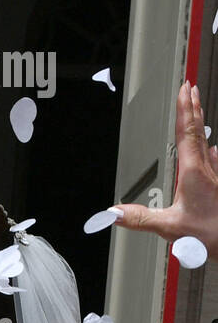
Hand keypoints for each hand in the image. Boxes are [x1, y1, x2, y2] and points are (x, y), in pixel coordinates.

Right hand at [113, 82, 217, 256]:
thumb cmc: (212, 234)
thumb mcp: (169, 228)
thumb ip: (140, 219)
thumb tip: (114, 213)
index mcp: (194, 172)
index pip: (187, 132)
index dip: (184, 108)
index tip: (184, 88)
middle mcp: (209, 169)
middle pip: (200, 130)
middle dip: (194, 107)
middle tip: (192, 88)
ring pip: (209, 144)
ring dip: (202, 128)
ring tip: (199, 114)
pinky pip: (215, 162)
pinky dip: (211, 153)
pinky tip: (212, 154)